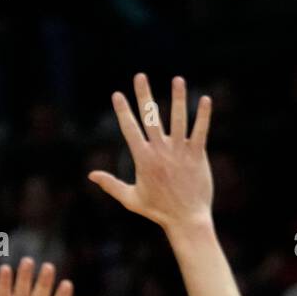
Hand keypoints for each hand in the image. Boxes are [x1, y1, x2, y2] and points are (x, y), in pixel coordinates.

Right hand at [88, 74, 212, 232]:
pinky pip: (200, 131)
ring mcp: (180, 152)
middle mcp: (160, 151)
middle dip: (144, 95)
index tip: (117, 94)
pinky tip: (205, 99)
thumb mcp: (131, 199)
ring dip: (177, 98)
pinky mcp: (197, 156)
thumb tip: (91, 175)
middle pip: (151, 117)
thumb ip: (111, 184)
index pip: (129, 129)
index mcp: (143, 159)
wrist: (186, 220)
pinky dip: (203, 116)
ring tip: (177, 79)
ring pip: (179, 119)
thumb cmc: (158, 211)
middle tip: (140, 76)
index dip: (122, 110)